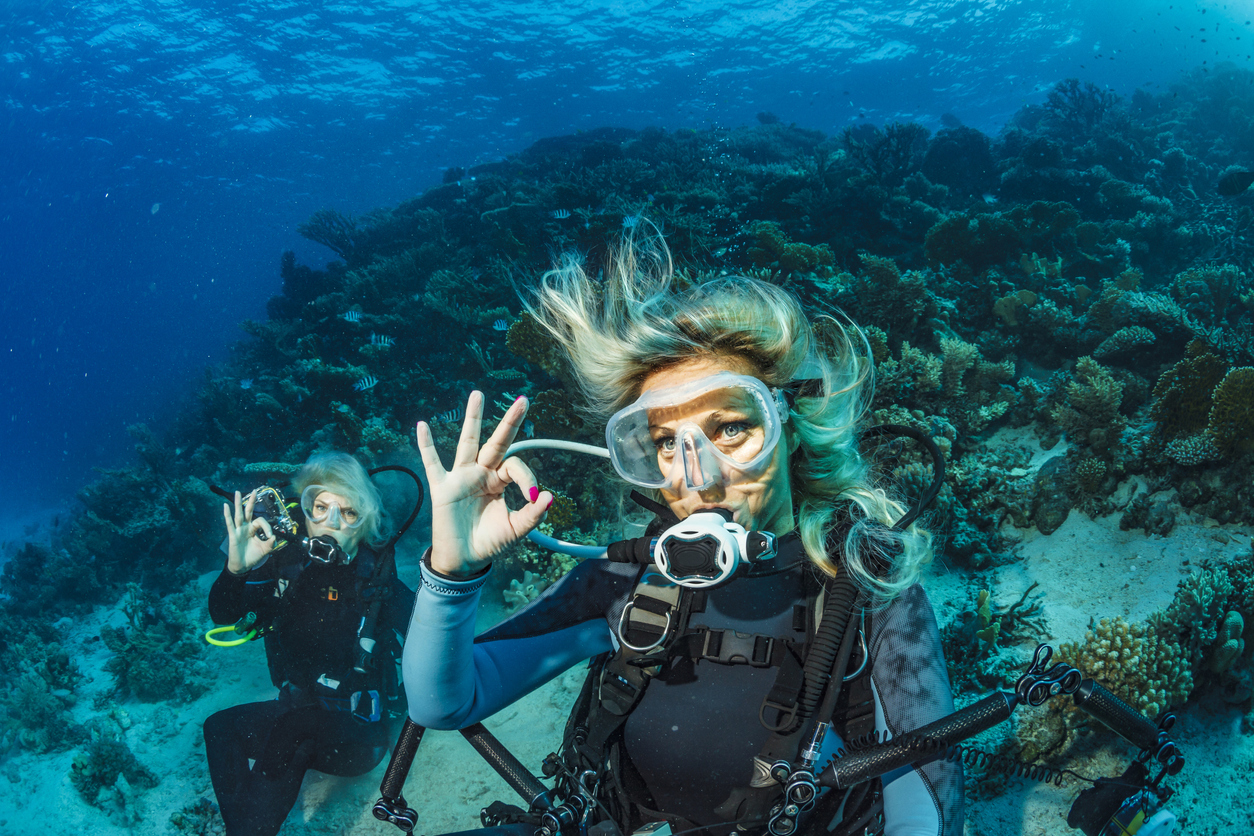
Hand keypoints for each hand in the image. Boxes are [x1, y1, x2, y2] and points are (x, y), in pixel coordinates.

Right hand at [222, 490, 275, 574]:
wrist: (243, 566)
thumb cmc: (253, 556)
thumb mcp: (265, 550)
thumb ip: (270, 543)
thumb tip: (274, 536)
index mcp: (253, 529)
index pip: (261, 522)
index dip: (267, 527)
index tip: (270, 536)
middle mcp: (246, 527)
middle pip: (248, 511)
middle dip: (251, 501)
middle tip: (254, 490)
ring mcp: (239, 530)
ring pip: (239, 515)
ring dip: (238, 503)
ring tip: (237, 492)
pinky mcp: (233, 535)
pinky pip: (230, 524)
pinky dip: (227, 515)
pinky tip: (225, 506)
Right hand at [416, 391, 551, 577]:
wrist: (464, 560)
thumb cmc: (489, 542)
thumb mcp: (516, 530)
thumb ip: (532, 515)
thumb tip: (550, 496)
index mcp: (500, 481)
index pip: (516, 466)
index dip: (528, 478)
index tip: (533, 496)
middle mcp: (482, 473)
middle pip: (497, 442)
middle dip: (510, 422)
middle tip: (524, 400)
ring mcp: (461, 477)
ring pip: (468, 442)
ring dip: (472, 419)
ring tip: (478, 394)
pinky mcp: (443, 488)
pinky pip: (433, 464)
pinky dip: (426, 446)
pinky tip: (422, 425)